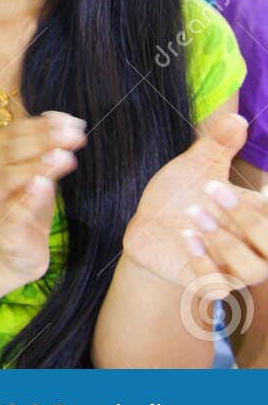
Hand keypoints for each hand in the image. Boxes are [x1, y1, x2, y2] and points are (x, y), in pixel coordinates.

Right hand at [0, 111, 85, 286]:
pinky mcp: (2, 229)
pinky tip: (44, 187)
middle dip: (43, 140)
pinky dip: (27, 198)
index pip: (14, 132)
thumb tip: (64, 120)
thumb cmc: (25, 206)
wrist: (11, 252)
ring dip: (36, 165)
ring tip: (63, 157)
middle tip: (74, 136)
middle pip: (10, 150)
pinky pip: (12, 211)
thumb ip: (45, 149)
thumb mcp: (37, 173)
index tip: (71, 122)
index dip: (41, 125)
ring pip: (8, 177)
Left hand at [124, 112, 267, 288]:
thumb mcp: (196, 166)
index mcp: (258, 218)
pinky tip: (186, 239)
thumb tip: (236, 117)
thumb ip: (218, 145)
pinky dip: (205, 265)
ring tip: (194, 215)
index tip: (234, 184)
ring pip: (252, 270)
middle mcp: (253, 248)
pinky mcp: (205, 283)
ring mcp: (231, 269)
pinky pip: (218, 287)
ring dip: (226, 243)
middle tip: (211, 189)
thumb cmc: (180, 194)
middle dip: (247, 219)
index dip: (260, 205)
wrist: (148, 226)